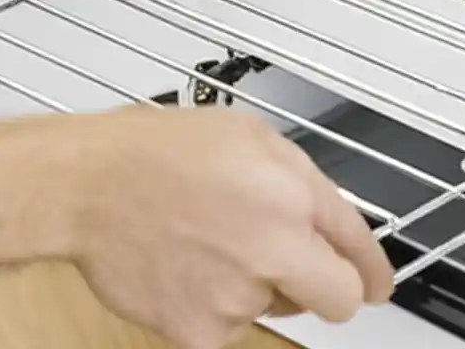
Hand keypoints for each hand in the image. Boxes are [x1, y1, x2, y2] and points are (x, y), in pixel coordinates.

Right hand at [65, 106, 392, 348]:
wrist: (87, 185)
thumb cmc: (158, 152)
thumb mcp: (250, 136)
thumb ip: (302, 181)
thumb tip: (331, 220)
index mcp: (293, 195)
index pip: (358, 249)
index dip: (374, 272)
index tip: (378, 285)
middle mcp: (274, 249)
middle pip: (339, 300)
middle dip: (327, 287)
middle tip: (291, 266)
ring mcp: (237, 296)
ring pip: (276, 309)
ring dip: (258, 285)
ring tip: (208, 242)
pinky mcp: (199, 332)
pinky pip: (229, 328)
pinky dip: (214, 307)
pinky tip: (187, 269)